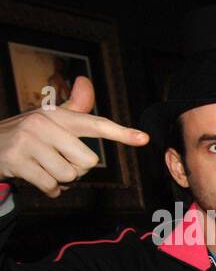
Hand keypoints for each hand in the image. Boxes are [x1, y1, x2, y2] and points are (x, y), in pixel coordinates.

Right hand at [0, 76, 148, 196]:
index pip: (94, 123)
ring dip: (60, 179)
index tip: (143, 138)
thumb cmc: (26, 134)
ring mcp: (29, 142)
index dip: (120, 132)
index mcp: (56, 116)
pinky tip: (37, 177)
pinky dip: (49, 189)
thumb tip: (86, 82)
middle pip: (88, 161)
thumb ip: (73, 107)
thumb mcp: (48, 119)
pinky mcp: (18, 161)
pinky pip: (51, 186)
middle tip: (58, 160)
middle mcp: (43, 125)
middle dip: (77, 168)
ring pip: (69, 175)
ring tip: (45, 167)